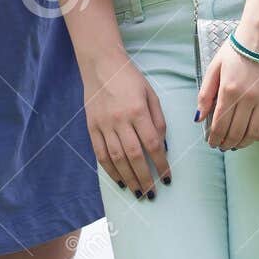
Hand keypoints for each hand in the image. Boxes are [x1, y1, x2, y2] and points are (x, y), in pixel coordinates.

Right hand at [83, 55, 170, 197]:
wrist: (101, 65)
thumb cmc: (130, 79)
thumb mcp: (151, 94)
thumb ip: (158, 120)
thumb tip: (162, 146)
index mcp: (138, 110)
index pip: (152, 143)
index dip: (161, 164)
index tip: (167, 178)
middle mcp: (120, 119)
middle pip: (134, 155)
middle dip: (144, 177)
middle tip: (152, 193)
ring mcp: (104, 124)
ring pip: (117, 158)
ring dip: (128, 178)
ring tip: (138, 192)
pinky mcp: (91, 127)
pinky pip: (100, 153)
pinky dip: (110, 170)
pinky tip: (119, 180)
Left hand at [196, 35, 258, 150]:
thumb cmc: (236, 50)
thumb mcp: (214, 68)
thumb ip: (205, 94)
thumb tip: (199, 117)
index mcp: (229, 91)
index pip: (220, 125)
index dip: (215, 138)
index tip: (213, 143)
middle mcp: (247, 98)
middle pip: (236, 132)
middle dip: (227, 143)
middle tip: (223, 146)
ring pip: (254, 132)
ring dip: (244, 142)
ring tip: (238, 143)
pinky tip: (256, 136)